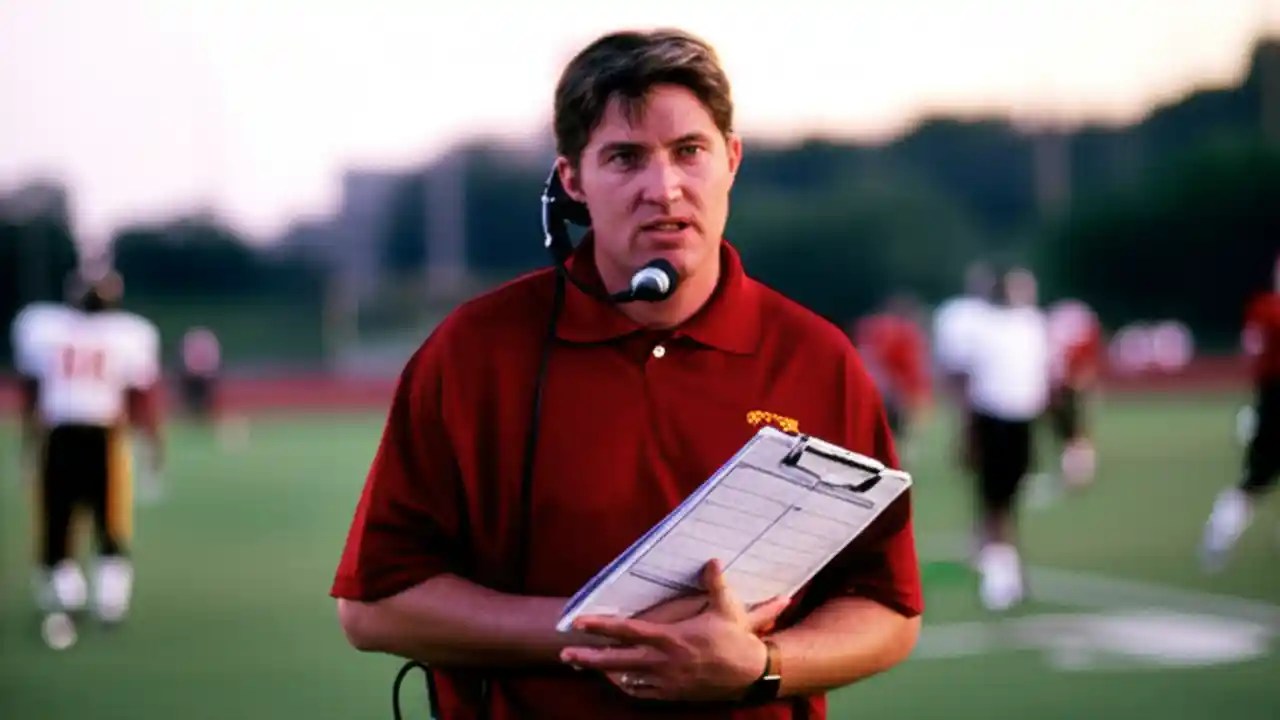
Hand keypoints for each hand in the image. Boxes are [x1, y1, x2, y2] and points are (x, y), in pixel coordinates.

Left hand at [560, 560, 788, 702]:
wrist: (751, 674)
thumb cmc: (737, 639)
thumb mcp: (728, 608)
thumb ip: (716, 583)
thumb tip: (712, 559)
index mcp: (671, 638)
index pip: (629, 631)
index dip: (601, 626)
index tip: (579, 622)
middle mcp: (664, 662)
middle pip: (617, 660)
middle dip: (589, 657)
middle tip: (565, 653)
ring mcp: (667, 681)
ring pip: (626, 679)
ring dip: (604, 671)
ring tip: (584, 665)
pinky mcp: (673, 694)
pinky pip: (642, 693)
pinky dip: (626, 686)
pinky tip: (617, 680)